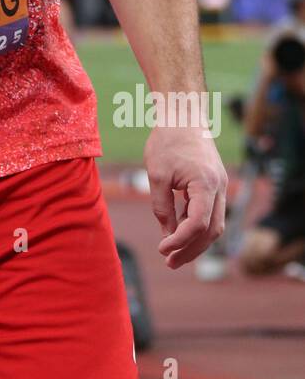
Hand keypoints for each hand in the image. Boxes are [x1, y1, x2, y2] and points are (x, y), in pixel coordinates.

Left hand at [144, 124, 227, 268]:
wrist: (182, 115)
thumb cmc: (167, 141)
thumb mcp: (157, 176)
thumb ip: (161, 207)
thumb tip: (167, 235)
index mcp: (206, 185)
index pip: (197, 224)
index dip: (180, 241)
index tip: (162, 249)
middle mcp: (220, 188)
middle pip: (212, 230)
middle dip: (191, 249)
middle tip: (170, 262)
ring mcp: (221, 186)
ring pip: (214, 224)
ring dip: (195, 241)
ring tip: (173, 254)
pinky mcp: (215, 184)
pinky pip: (210, 212)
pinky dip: (195, 225)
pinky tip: (176, 231)